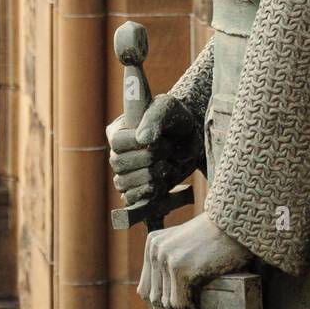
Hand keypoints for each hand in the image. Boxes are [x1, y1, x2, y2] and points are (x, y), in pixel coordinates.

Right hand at [106, 93, 202, 207]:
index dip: (137, 144)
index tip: (159, 138)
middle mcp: (118, 153)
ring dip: (151, 177)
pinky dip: (148, 194)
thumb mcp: (167, 108)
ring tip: (167, 165)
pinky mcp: (137, 190)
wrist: (192, 138)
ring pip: (124, 184)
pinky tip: (162, 183)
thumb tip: (143, 139)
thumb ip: (154, 118)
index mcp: (118, 131)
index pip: (117, 143)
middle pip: (120, 165)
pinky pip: (131, 200)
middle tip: (168, 149)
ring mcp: (126, 173)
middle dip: (149, 160)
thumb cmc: (176, 118)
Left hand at [139, 211, 252, 308]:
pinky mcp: (179, 268)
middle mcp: (155, 250)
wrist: (236, 223)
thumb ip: (173, 264)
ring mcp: (166, 258)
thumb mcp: (187, 246)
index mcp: (152, 244)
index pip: (148, 287)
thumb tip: (167, 304)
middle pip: (155, 298)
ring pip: (167, 305)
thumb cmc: (218, 237)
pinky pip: (180, 304)